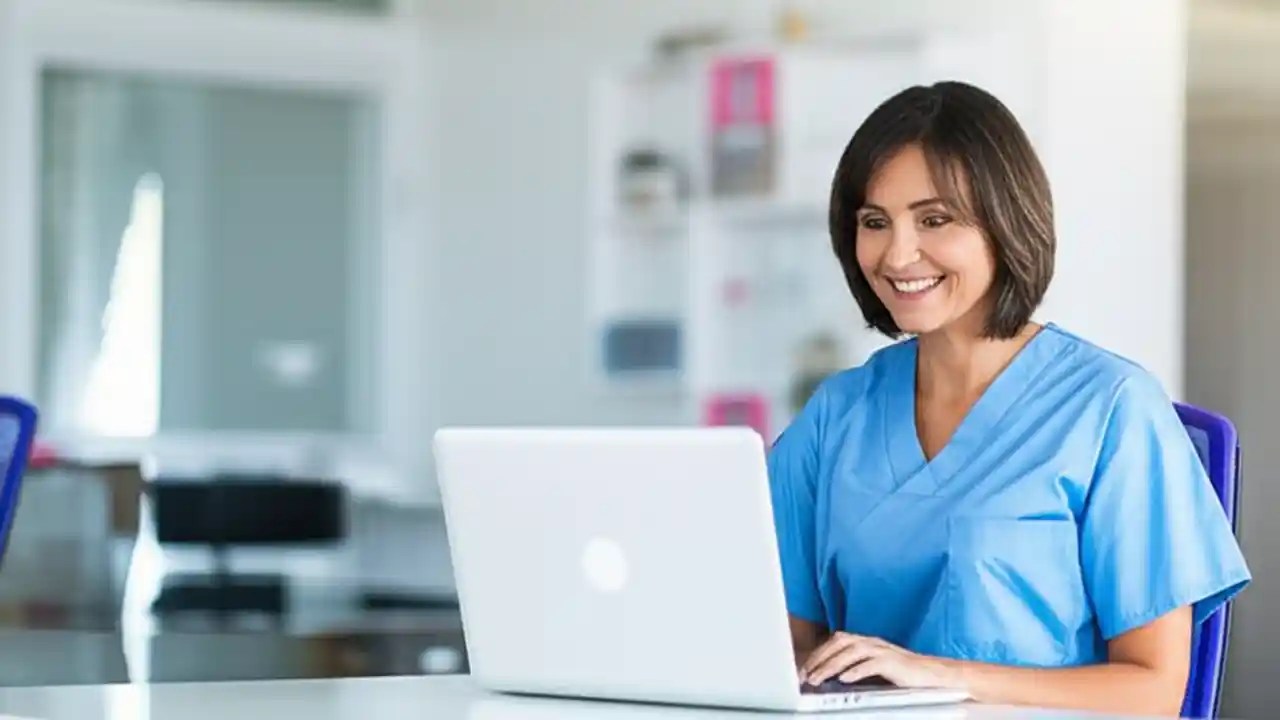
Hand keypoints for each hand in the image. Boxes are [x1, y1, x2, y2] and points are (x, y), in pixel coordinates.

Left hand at [800, 632, 964, 690]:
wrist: (935, 676)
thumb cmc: (903, 674)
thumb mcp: (874, 668)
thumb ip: (855, 667)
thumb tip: (830, 676)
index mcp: (866, 642)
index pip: (835, 641)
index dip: (818, 653)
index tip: (803, 668)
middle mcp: (872, 642)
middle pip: (839, 642)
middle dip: (819, 658)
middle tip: (805, 675)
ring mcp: (883, 650)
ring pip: (851, 652)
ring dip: (831, 665)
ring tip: (818, 678)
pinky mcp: (894, 662)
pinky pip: (871, 664)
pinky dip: (856, 671)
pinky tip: (844, 679)